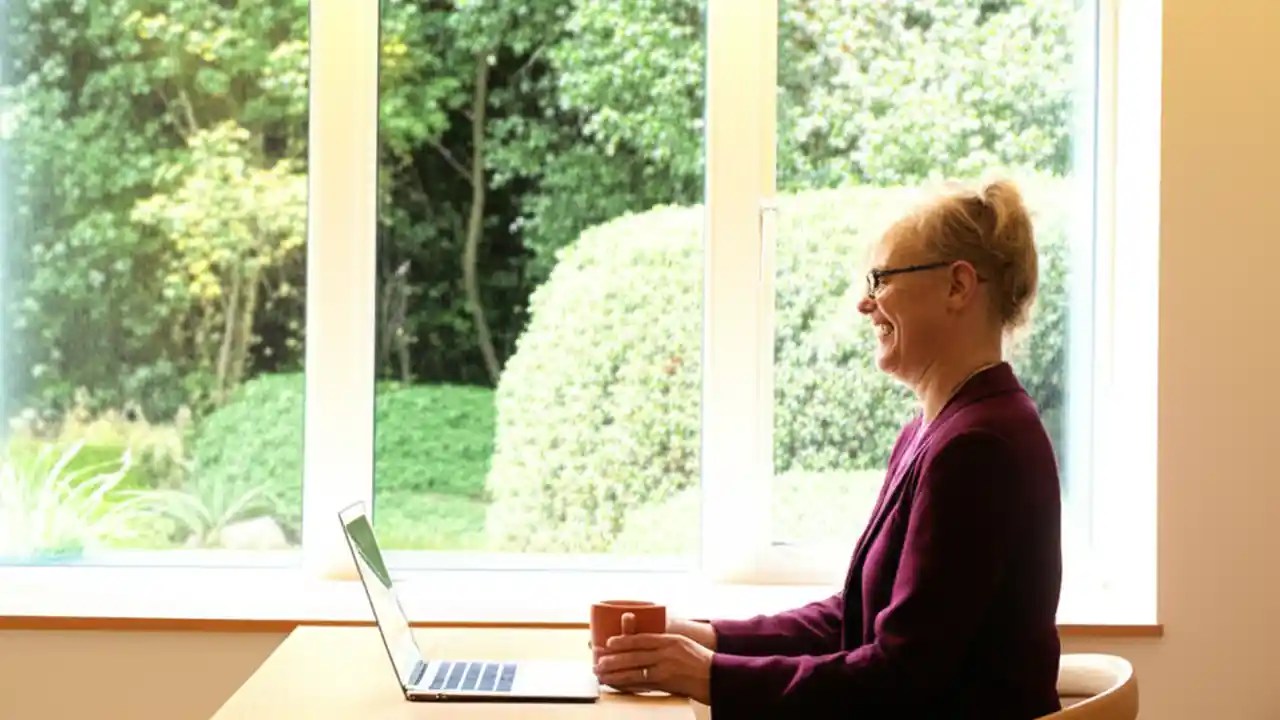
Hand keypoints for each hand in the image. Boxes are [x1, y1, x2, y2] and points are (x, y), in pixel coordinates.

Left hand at [593, 614, 713, 704]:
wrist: (718, 677)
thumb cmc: (700, 660)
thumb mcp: (682, 644)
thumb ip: (663, 643)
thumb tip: (640, 644)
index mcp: (670, 640)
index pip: (642, 638)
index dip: (623, 640)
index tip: (608, 642)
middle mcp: (667, 653)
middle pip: (634, 655)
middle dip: (613, 658)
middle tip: (597, 661)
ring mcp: (667, 669)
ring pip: (635, 671)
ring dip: (616, 674)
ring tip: (601, 674)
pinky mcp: (667, 684)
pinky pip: (642, 684)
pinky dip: (627, 684)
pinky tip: (617, 685)